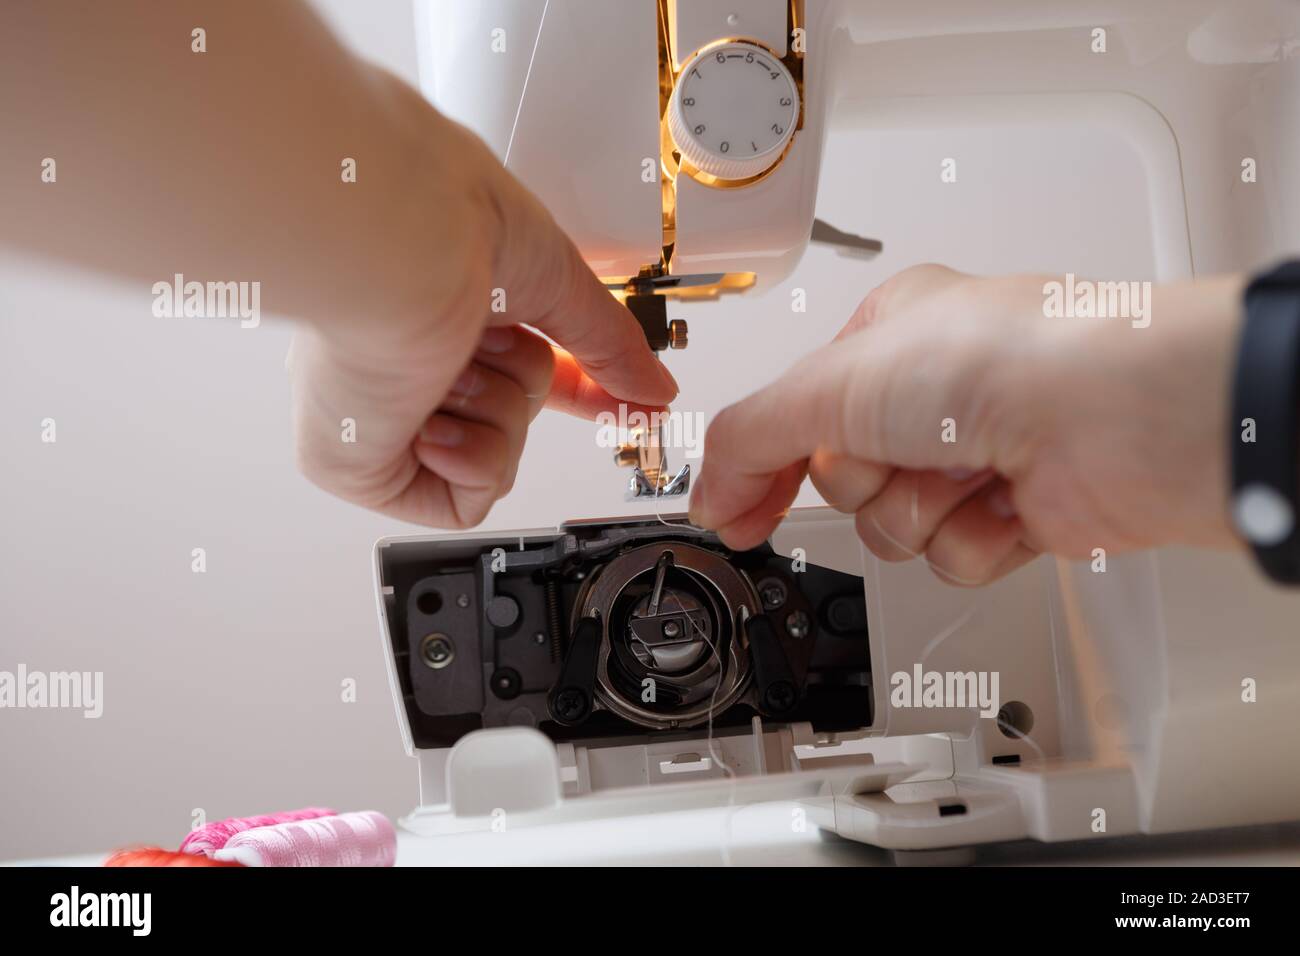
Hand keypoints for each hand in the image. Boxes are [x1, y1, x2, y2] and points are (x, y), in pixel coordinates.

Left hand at [287, 113, 676, 527]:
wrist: (397, 245)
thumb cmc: (450, 221)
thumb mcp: (558, 279)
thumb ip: (609, 344)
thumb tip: (654, 389)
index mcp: (443, 310)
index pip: (522, 372)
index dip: (578, 389)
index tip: (629, 405)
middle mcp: (406, 361)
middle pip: (514, 413)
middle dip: (522, 379)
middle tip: (489, 333)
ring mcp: (382, 417)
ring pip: (493, 459)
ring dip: (495, 410)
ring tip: (450, 362)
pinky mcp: (360, 467)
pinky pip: (462, 503)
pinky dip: (472, 461)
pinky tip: (432, 416)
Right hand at [689, 264, 1244, 584]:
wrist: (1121, 414)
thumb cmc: (1006, 356)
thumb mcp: (835, 381)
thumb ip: (753, 438)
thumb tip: (710, 488)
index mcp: (887, 337)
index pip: (796, 416)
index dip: (763, 466)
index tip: (731, 511)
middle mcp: (933, 393)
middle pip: (843, 480)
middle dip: (866, 479)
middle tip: (901, 446)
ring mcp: (977, 452)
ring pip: (896, 527)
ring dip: (921, 510)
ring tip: (964, 469)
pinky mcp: (1018, 509)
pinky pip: (953, 556)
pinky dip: (973, 537)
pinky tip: (1005, 498)